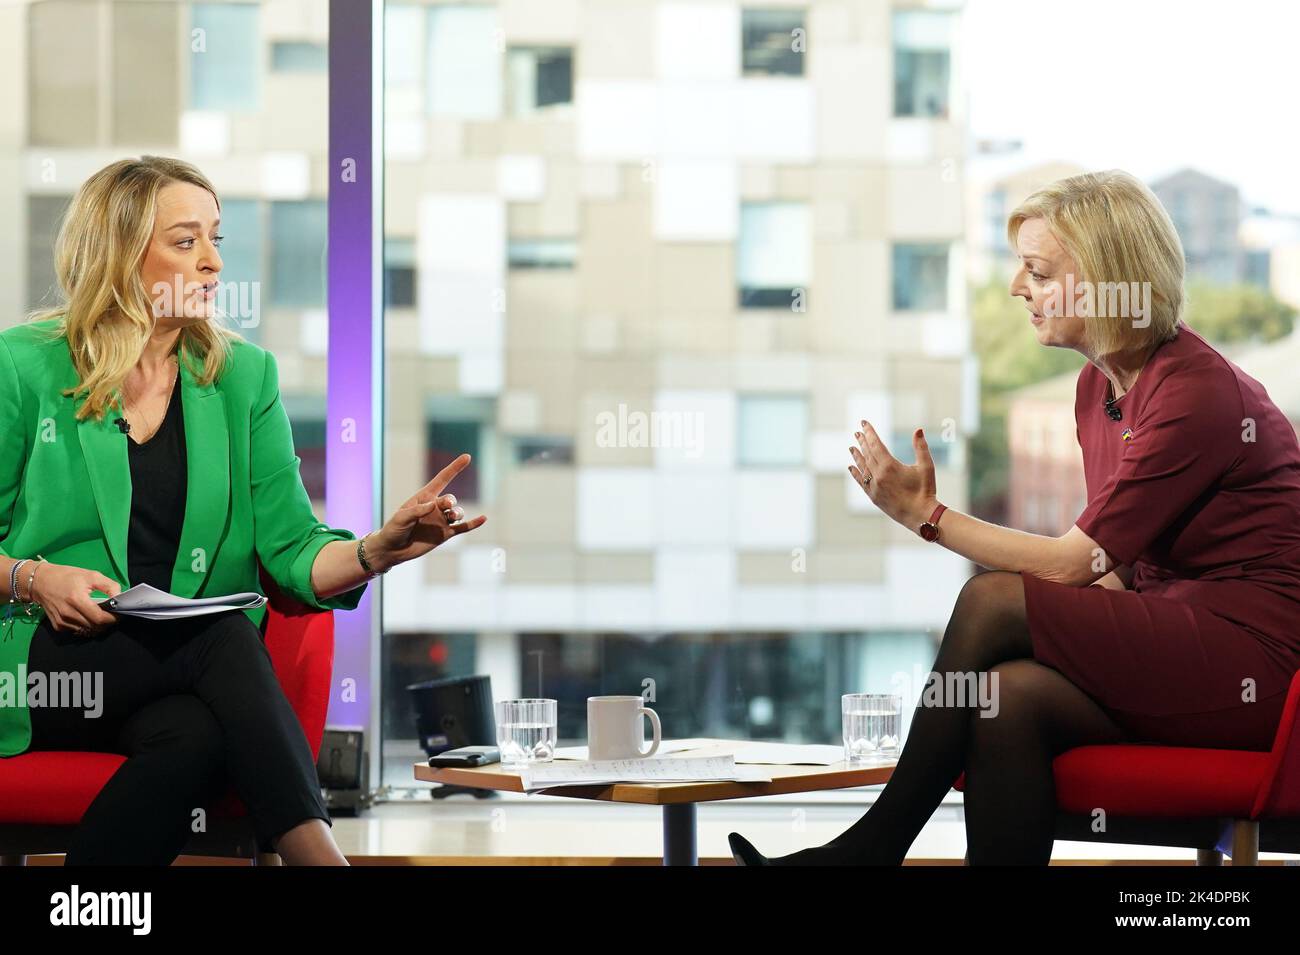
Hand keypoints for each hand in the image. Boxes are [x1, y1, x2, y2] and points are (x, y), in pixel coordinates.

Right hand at [27, 563, 121, 635]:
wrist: (40, 581)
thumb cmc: (66, 576)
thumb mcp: (91, 575)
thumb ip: (109, 586)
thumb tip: (120, 597)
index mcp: (77, 599)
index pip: (100, 618)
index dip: (113, 618)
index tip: (120, 614)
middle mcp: (68, 613)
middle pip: (95, 627)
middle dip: (107, 622)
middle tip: (112, 614)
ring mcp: (62, 621)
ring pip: (87, 630)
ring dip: (97, 625)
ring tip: (100, 614)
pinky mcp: (58, 625)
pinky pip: (78, 630)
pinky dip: (86, 626)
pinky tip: (87, 616)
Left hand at [364, 453, 486, 569]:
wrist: (392, 550)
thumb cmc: (393, 529)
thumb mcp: (401, 517)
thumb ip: (417, 510)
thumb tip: (433, 506)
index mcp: (424, 497)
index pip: (442, 479)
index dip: (454, 468)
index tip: (467, 457)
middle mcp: (435, 507)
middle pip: (450, 499)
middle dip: (450, 501)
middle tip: (447, 505)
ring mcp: (441, 521)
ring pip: (457, 513)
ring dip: (458, 513)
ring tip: (452, 517)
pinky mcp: (445, 534)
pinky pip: (463, 528)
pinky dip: (473, 523)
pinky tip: (484, 518)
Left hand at [848, 420, 938, 530]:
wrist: (920, 515)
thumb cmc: (926, 490)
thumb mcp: (926, 466)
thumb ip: (921, 447)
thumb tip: (918, 430)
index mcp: (890, 466)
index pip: (875, 444)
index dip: (869, 433)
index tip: (864, 423)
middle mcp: (878, 475)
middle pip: (867, 454)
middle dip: (862, 442)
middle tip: (857, 432)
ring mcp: (874, 487)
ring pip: (862, 467)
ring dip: (857, 456)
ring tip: (852, 447)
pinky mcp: (873, 496)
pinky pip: (861, 482)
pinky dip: (856, 473)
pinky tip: (851, 467)